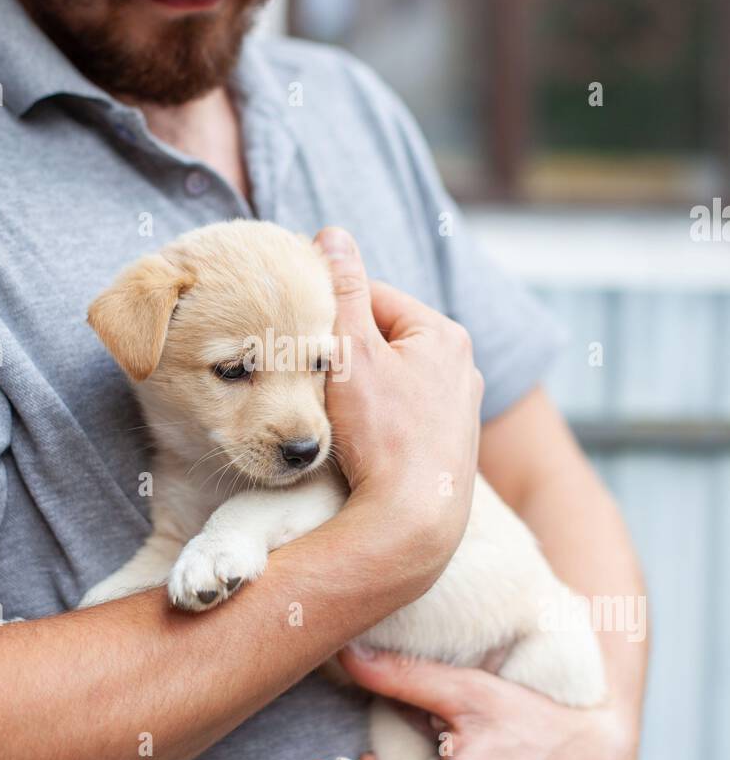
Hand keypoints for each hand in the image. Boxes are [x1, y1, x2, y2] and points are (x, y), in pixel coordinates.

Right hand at [313, 226, 484, 591]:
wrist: (412, 524)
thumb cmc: (382, 436)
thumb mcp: (350, 353)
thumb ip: (340, 291)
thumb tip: (332, 235)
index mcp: (443, 333)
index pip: (372, 298)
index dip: (327, 315)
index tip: (297, 338)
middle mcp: (462, 366)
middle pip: (381, 340)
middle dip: (344, 355)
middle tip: (310, 380)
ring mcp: (459, 409)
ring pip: (390, 380)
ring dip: (358, 389)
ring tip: (332, 414)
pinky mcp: (450, 446)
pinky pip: (402, 416)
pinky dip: (377, 421)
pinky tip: (358, 442)